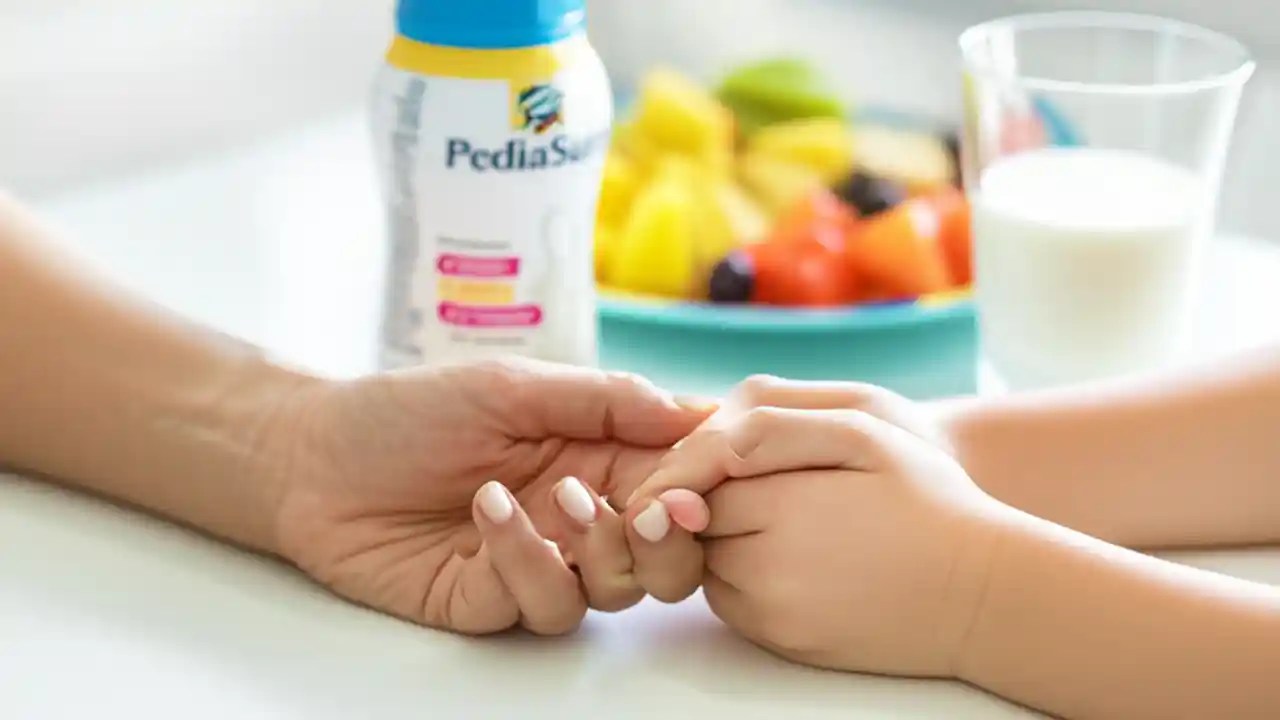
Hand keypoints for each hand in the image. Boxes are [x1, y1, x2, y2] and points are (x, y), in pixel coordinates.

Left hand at [264, 358, 708, 634]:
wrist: (310, 456)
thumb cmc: (408, 410)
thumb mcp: (513, 386)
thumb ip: (604, 398)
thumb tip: (695, 411)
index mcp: (593, 460)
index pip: (673, 485)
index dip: (696, 488)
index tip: (700, 476)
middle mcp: (573, 519)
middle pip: (662, 562)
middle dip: (667, 544)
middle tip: (648, 511)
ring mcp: (534, 564)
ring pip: (608, 593)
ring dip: (596, 551)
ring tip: (555, 497)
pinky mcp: (486, 603)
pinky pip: (537, 605)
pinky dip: (524, 561)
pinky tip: (487, 510)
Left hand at [619, 376, 953, 605]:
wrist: (984, 592)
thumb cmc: (928, 499)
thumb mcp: (861, 429)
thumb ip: (767, 431)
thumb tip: (698, 461)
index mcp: (782, 506)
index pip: (695, 475)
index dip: (714, 461)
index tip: (749, 455)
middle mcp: (765, 570)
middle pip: (696, 522)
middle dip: (722, 499)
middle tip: (790, 487)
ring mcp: (771, 615)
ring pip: (707, 563)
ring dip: (730, 539)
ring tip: (800, 522)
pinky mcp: (782, 644)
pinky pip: (732, 602)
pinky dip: (748, 577)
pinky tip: (801, 559)